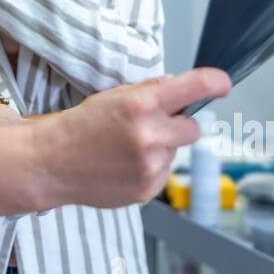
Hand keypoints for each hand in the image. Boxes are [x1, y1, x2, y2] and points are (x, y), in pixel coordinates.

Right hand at [33, 68, 231, 209]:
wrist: (51, 162)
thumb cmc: (80, 125)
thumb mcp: (114, 97)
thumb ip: (150, 91)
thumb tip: (180, 87)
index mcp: (142, 104)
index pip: (194, 88)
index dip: (214, 83)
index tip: (222, 85)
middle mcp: (150, 135)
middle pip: (193, 128)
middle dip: (178, 125)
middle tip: (150, 126)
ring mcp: (150, 166)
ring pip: (176, 152)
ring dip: (161, 148)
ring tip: (125, 150)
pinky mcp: (147, 189)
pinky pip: (163, 173)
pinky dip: (150, 168)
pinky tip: (123, 166)